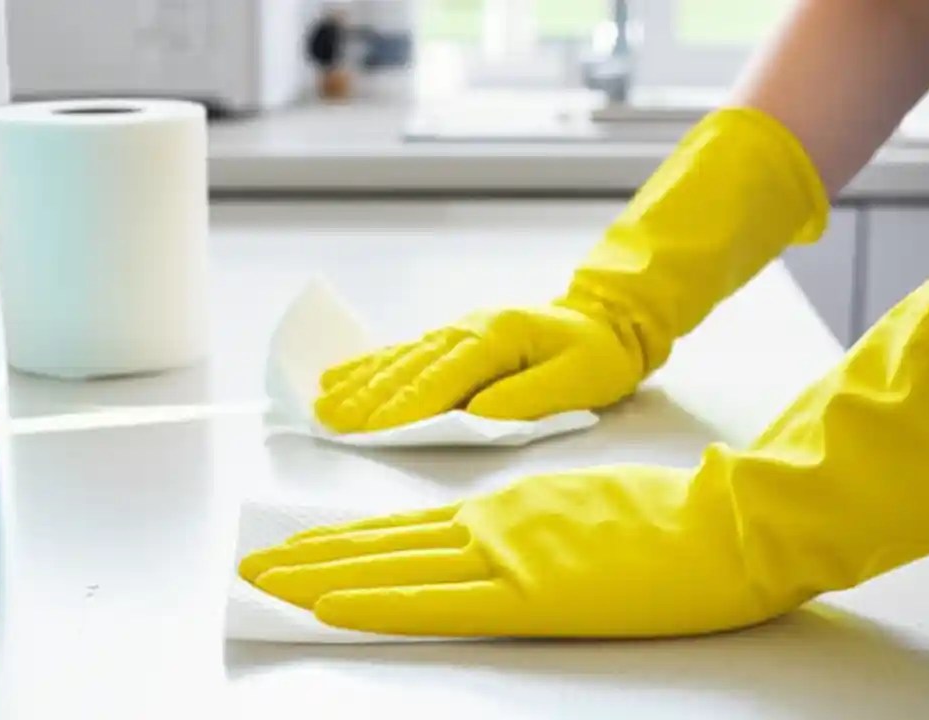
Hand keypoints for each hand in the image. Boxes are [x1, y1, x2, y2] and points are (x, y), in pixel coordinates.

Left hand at [239, 465, 795, 637]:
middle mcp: (491, 525)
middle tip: (253, 563)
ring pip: (392, 564)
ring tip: (266, 580)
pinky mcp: (529, 591)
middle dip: (310, 554)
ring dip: (320, 573)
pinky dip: (375, 599)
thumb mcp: (582, 508)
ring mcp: (506, 554)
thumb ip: (529, 523)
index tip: (298, 547)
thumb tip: (492, 538)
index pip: (406, 529)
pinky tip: (330, 603)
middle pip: (382, 541)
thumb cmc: (668, 523)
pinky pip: (435, 599)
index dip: (346, 541)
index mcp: (505, 508)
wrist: (725, 524)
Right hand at [314, 304, 643, 432]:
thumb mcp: (577, 380)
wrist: (605, 319)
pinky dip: (368, 365)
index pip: (443, 377)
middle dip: (369, 398)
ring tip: (323, 405)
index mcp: (497, 337)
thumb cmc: (596, 356)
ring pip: (399, 359)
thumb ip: (525, 399)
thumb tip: (473, 417)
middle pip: (410, 367)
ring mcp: (457, 329)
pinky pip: (403, 352)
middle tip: (331, 422)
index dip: (406, 406)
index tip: (372, 429)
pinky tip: (338, 376)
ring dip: (360, 383)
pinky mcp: (453, 337)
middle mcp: (469, 328)